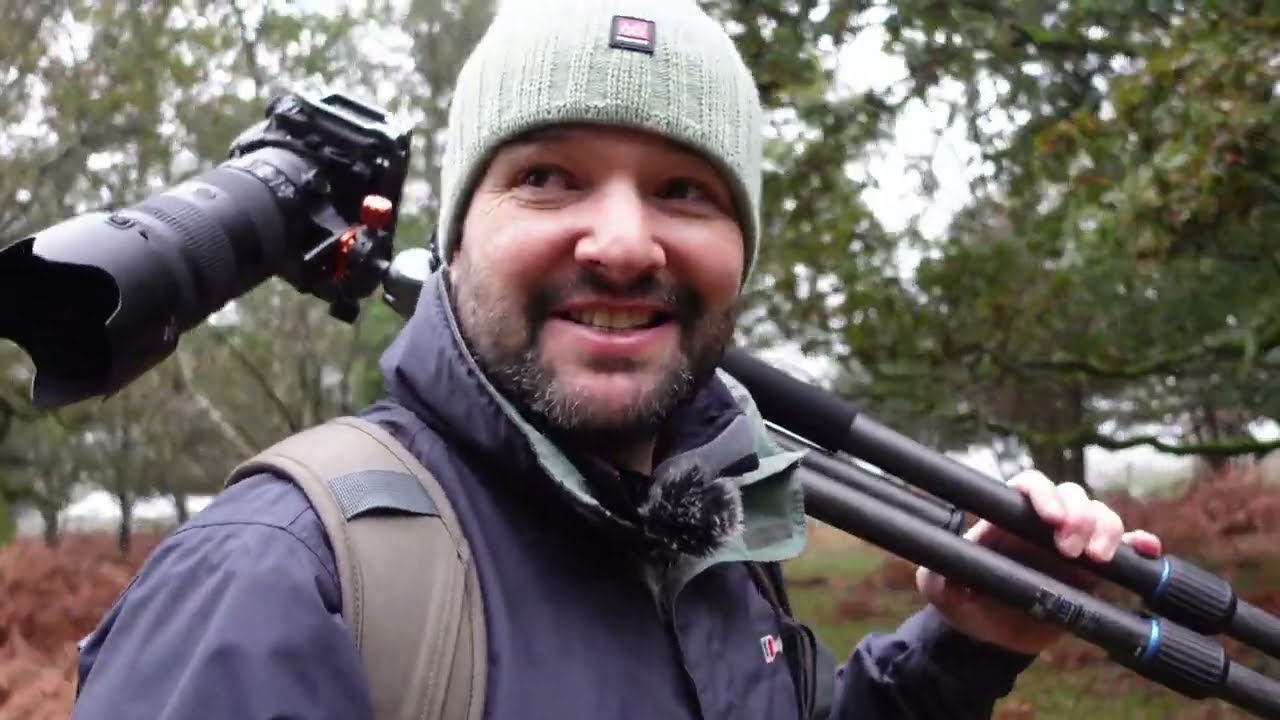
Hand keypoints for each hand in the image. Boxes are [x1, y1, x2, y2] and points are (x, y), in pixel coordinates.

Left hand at [915, 469, 1162, 655]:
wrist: (990, 636)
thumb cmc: (965, 602)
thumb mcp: (943, 591)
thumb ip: (942, 579)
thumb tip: (948, 578)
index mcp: (1008, 518)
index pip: (1029, 486)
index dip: (1044, 494)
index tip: (1050, 519)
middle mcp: (1043, 524)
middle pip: (1073, 496)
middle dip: (1079, 515)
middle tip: (1072, 550)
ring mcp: (1073, 542)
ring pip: (1101, 515)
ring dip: (1107, 529)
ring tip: (1098, 559)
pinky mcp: (1094, 570)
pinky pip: (1126, 549)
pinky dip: (1140, 545)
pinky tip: (1146, 550)